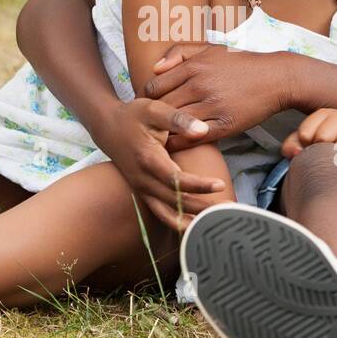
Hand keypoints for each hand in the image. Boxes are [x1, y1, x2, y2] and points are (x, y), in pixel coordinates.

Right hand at [94, 98, 225, 229]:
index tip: (219, 185)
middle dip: (202, 207)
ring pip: (168, 214)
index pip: (176, 179)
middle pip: (175, 202)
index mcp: (148, 159)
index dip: (198, 185)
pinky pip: (161, 214)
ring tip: (216, 222)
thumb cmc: (134, 116)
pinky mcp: (143, 193)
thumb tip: (203, 130)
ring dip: (191, 220)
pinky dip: (178, 222)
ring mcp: (142, 189)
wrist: (108, 126)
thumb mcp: (154, 109)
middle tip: (229, 208)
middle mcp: (143, 180)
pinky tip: (196, 227)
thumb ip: (179, 120)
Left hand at [145, 43, 293, 151]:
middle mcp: (200, 86)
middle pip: (161, 107)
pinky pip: (194, 137)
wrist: (276, 78)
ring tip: (155, 137)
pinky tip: (174, 144)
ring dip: (162, 132)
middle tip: (144, 126)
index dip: (145, 99)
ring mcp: (213, 106)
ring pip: (175, 124)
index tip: (145, 106)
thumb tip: (155, 69)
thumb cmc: (241, 63)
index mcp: (194, 66)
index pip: (154, 86)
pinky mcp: (225, 125)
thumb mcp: (210, 49)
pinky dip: (180, 142)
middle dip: (150, 117)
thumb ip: (179, 53)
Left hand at [281, 108, 336, 159]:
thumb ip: (292, 147)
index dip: (306, 147)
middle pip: (323, 137)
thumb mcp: (303, 146)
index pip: (305, 133)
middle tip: (327, 154)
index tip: (310, 149)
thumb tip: (296, 152)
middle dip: (322, 151)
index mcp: (321, 115)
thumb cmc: (323, 149)